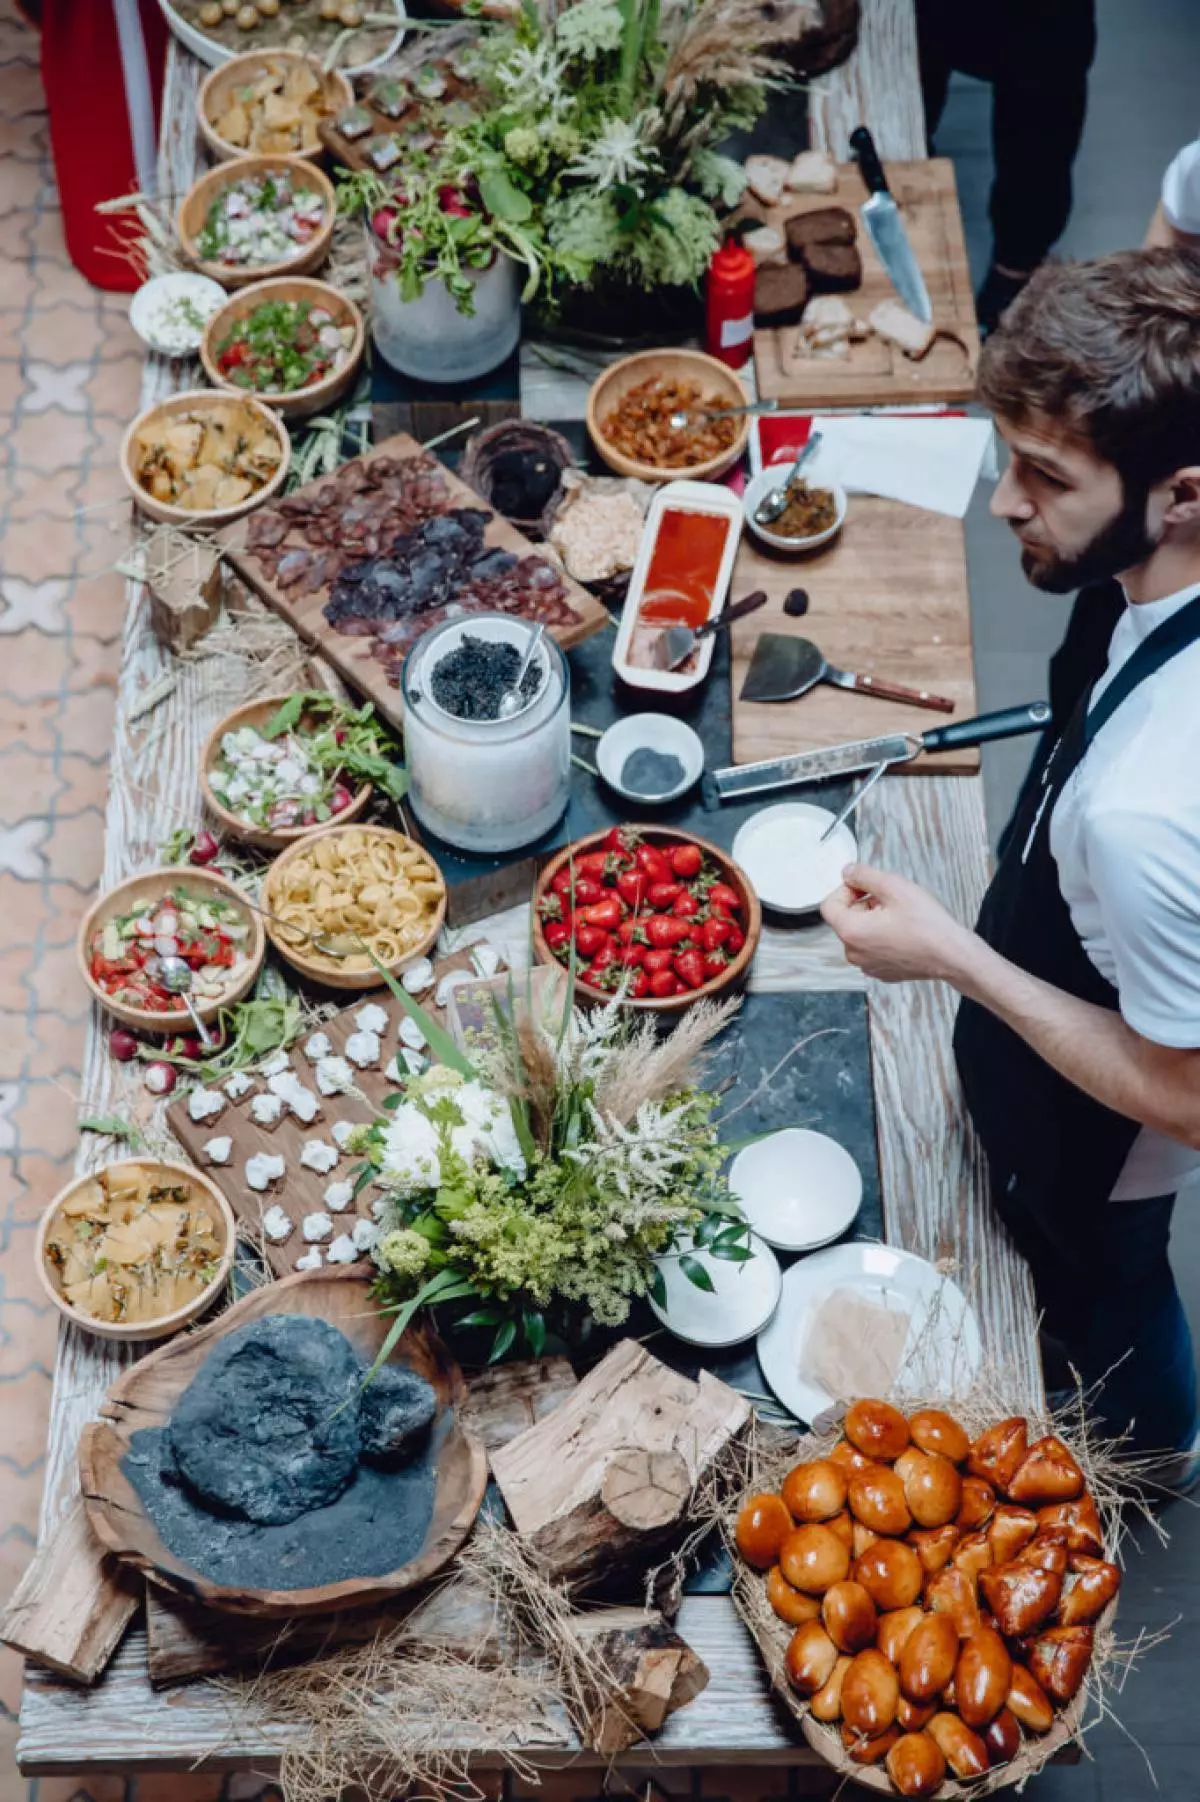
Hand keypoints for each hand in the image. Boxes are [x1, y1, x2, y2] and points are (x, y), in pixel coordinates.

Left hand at [820, 863, 980, 984]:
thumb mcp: (894, 886)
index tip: (867, 887)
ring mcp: (867, 965)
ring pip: (860, 933)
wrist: (952, 955)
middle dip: (863, 904)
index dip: (846, 890)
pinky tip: (904, 932)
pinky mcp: (881, 971)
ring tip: (899, 916)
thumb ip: (864, 875)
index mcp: (851, 932)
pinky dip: (882, 936)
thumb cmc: (927, 924)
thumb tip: (848, 872)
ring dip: (873, 920)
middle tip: (890, 900)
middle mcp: (853, 953)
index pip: (829, 905)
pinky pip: (872, 947)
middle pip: (845, 919)